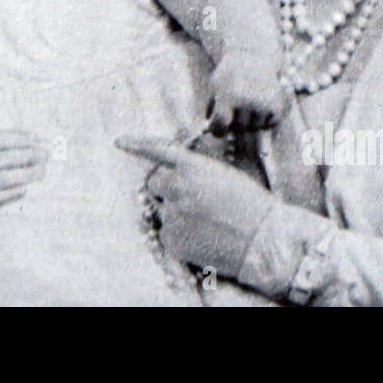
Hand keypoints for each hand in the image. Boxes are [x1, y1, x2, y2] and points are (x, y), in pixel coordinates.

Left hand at [116, 135, 274, 278]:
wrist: (263, 240)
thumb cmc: (251, 206)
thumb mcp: (224, 175)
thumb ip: (197, 170)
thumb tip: (178, 172)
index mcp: (191, 166)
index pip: (156, 150)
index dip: (136, 145)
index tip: (119, 142)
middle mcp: (176, 186)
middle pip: (154, 184)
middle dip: (166, 190)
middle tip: (189, 202)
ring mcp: (171, 213)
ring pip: (162, 211)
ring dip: (176, 215)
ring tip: (206, 225)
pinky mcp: (171, 240)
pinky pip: (167, 235)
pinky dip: (180, 237)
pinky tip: (204, 240)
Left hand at [208, 50, 288, 133]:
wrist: (253, 55)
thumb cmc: (230, 73)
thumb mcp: (215, 86)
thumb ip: (212, 108)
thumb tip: (207, 130)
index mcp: (228, 96)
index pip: (221, 125)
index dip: (218, 130)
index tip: (218, 128)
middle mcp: (247, 102)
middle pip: (240, 128)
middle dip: (235, 122)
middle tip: (235, 109)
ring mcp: (264, 104)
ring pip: (255, 127)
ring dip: (251, 120)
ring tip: (248, 103)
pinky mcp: (277, 105)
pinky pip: (270, 123)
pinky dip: (265, 118)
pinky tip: (260, 104)